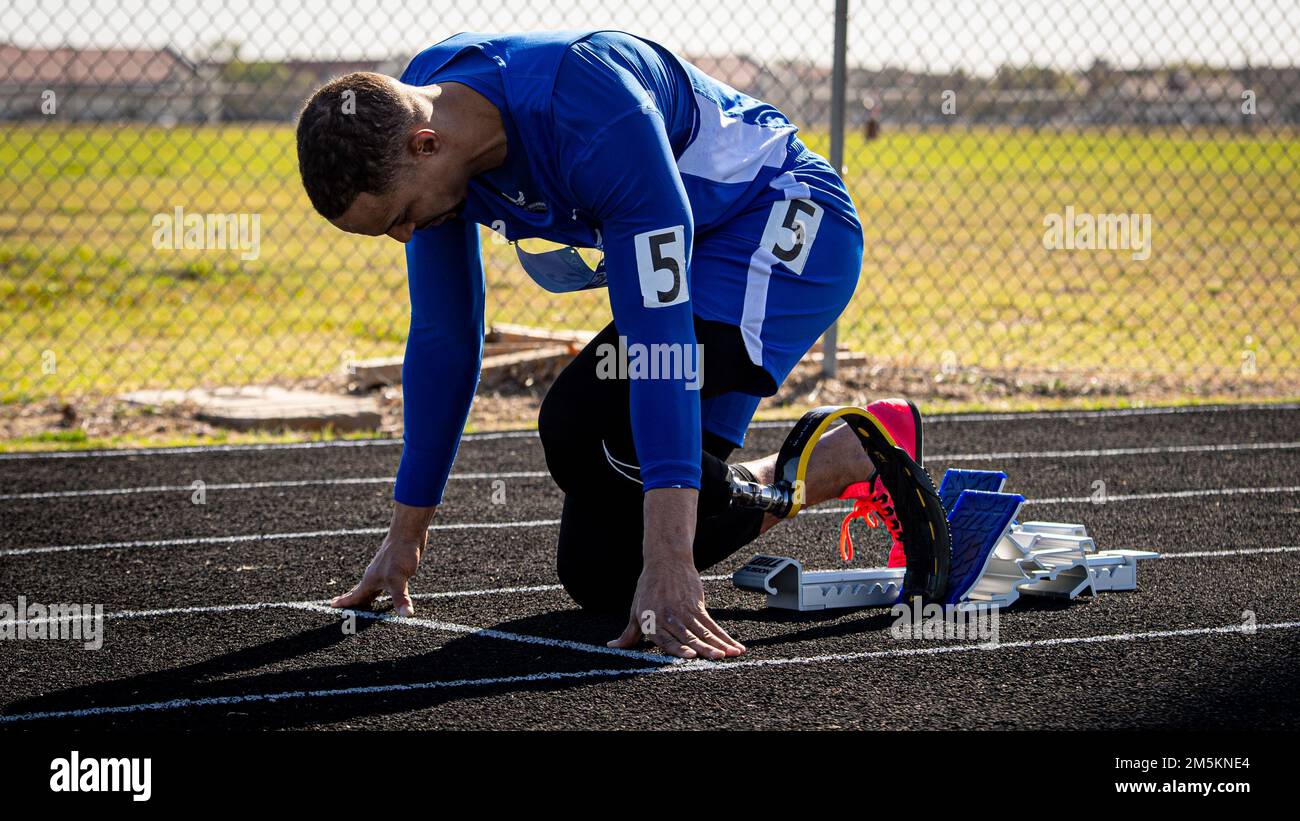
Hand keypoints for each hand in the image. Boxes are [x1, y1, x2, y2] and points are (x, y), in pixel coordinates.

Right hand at [330, 501, 434, 616]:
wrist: (407, 532)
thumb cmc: (399, 553)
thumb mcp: (400, 579)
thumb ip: (401, 598)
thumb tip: (406, 614)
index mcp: (370, 581)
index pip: (355, 596)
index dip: (344, 602)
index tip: (331, 605)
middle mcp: (374, 576)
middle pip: (361, 592)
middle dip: (352, 601)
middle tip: (341, 606)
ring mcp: (383, 570)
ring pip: (372, 587)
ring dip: (366, 595)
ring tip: (363, 602)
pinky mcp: (394, 567)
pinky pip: (383, 582)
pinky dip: (380, 588)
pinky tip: (386, 587)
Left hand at [607, 487, 744, 659]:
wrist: (666, 561)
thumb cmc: (648, 588)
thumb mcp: (636, 609)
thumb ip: (629, 633)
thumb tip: (613, 646)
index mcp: (652, 621)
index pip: (666, 639)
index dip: (679, 648)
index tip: (691, 656)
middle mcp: (669, 617)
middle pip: (688, 636)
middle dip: (704, 648)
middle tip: (716, 657)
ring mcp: (685, 611)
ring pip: (704, 631)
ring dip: (718, 644)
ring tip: (730, 654)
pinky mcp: (698, 606)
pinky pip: (712, 625)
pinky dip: (724, 636)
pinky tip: (734, 646)